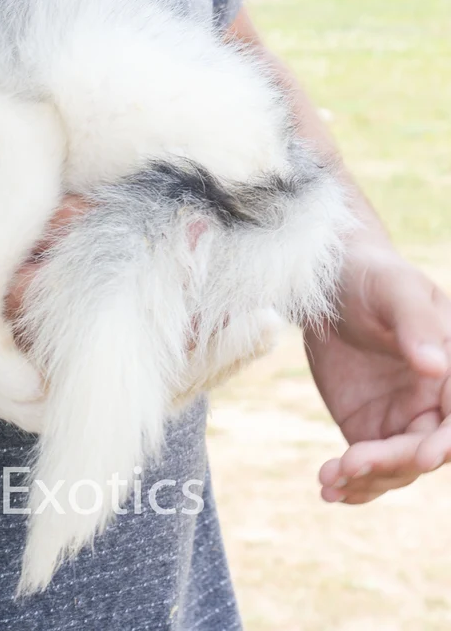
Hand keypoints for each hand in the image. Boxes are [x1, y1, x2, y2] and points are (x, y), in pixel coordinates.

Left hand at [306, 241, 450, 503]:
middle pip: (426, 448)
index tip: (423, 454)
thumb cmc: (372, 276)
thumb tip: (435, 365)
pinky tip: (329, 490)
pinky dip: (352, 483)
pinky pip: (368, 465)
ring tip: (330, 479)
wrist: (327, 281)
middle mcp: (435, 403)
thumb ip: (416, 324)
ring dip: (368, 480)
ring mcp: (402, 419)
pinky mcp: (368, 427)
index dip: (446, 440)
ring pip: (398, 466)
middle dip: (394, 462)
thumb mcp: (394, 289)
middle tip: (352, 464)